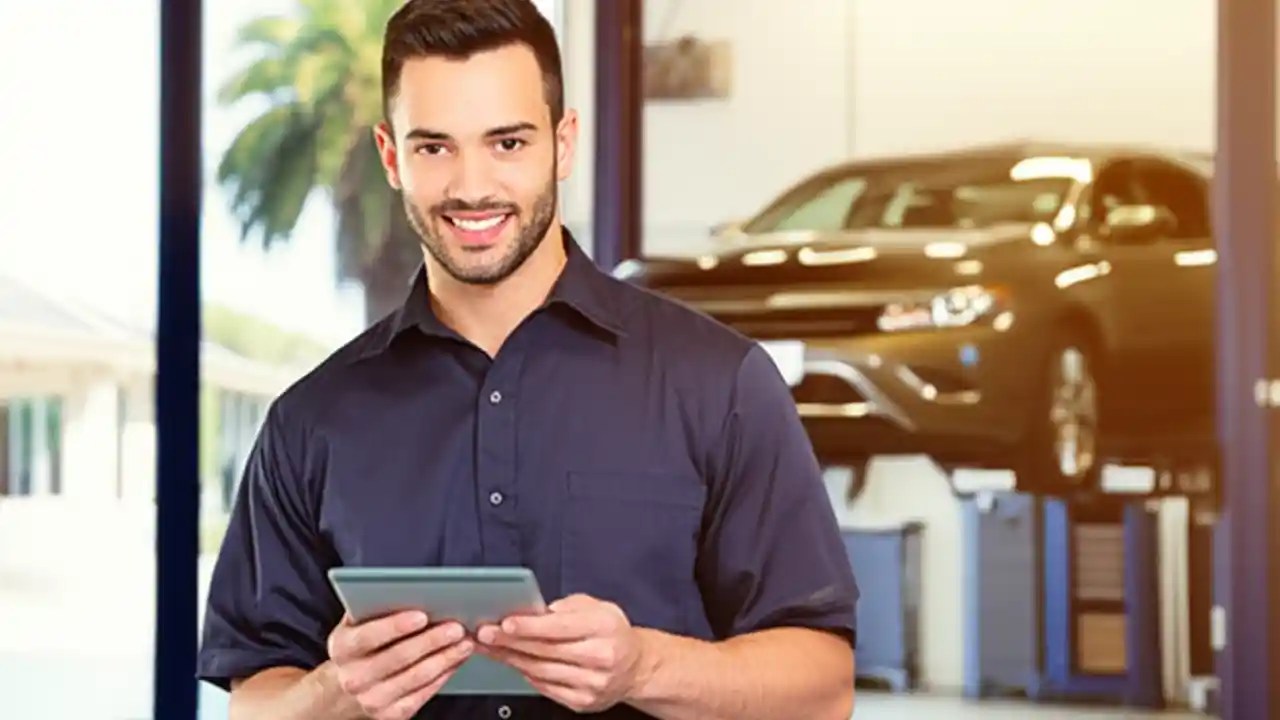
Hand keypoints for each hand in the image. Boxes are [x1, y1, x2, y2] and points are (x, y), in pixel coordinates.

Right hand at [326, 611, 474, 719]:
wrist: (347, 686)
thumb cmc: (362, 643)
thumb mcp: (357, 623)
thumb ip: (374, 607)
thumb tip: (407, 589)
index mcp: (341, 648)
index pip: (368, 637)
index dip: (395, 626)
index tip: (422, 616)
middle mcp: (353, 677)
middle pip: (398, 658)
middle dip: (431, 641)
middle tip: (457, 628)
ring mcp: (371, 700)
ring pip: (416, 678)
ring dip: (445, 659)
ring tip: (465, 642)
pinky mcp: (391, 715)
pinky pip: (423, 694)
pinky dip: (444, 675)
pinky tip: (457, 660)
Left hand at [475, 594, 647, 713]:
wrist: (634, 667)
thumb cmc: (610, 632)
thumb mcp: (596, 607)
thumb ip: (565, 607)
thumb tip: (532, 611)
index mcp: (603, 627)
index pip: (560, 628)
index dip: (529, 626)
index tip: (504, 623)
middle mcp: (600, 657)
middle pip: (545, 650)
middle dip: (510, 641)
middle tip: (485, 633)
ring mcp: (592, 683)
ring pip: (541, 670)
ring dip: (510, 658)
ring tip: (490, 647)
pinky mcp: (583, 701)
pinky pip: (545, 687)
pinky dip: (525, 673)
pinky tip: (513, 662)